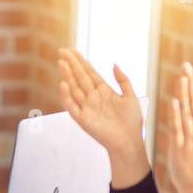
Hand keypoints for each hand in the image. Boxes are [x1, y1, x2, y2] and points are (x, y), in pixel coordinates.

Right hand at [58, 49, 148, 186]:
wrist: (129, 141)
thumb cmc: (131, 122)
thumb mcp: (130, 96)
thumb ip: (123, 80)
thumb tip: (114, 64)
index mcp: (104, 91)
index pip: (90, 73)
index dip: (81, 62)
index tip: (73, 51)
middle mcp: (93, 98)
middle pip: (80, 77)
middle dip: (71, 64)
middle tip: (62, 50)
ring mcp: (87, 108)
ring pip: (74, 88)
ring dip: (67, 75)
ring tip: (61, 62)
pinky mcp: (83, 119)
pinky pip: (72, 106)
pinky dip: (67, 96)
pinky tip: (63, 84)